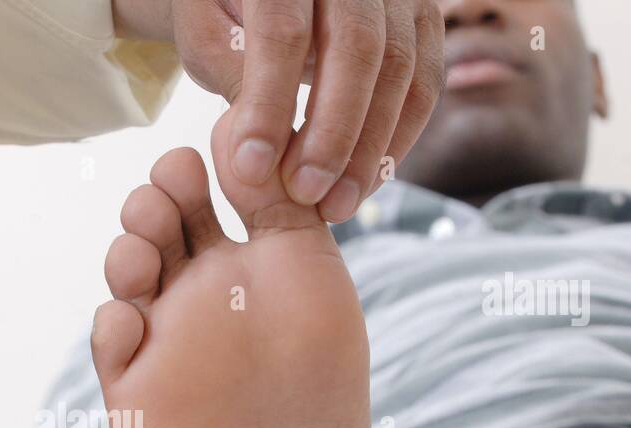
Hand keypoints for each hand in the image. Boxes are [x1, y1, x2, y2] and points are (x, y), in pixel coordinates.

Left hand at [168, 0, 444, 221]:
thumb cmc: (227, 11)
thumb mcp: (206, 32)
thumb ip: (228, 71)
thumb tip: (258, 138)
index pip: (283, 33)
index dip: (269, 106)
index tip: (251, 170)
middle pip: (357, 48)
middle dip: (332, 133)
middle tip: (304, 195)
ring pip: (400, 68)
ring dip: (370, 148)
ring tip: (334, 205)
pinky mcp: (423, 19)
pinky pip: (424, 84)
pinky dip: (397, 140)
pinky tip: (363, 183)